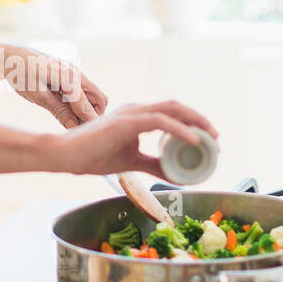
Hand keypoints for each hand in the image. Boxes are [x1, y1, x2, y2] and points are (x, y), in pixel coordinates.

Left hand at [0, 44, 108, 125]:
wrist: (12, 58)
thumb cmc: (22, 75)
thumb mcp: (37, 96)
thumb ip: (58, 111)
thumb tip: (74, 127)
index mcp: (68, 77)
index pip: (86, 105)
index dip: (88, 123)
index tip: (86, 138)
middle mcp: (76, 74)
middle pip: (99, 100)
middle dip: (93, 116)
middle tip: (78, 130)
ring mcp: (75, 73)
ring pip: (94, 96)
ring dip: (87, 110)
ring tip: (71, 122)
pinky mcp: (71, 76)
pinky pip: (84, 93)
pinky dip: (81, 105)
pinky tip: (67, 112)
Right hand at [45, 99, 218, 179]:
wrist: (67, 156)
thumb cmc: (93, 156)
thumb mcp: (132, 162)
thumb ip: (153, 164)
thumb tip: (175, 174)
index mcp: (138, 116)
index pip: (173, 113)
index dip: (194, 122)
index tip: (209, 140)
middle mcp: (137, 110)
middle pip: (178, 106)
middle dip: (200, 120)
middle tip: (216, 138)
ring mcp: (132, 114)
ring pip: (173, 109)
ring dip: (196, 122)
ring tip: (211, 138)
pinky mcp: (127, 122)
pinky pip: (160, 121)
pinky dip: (180, 130)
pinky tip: (193, 140)